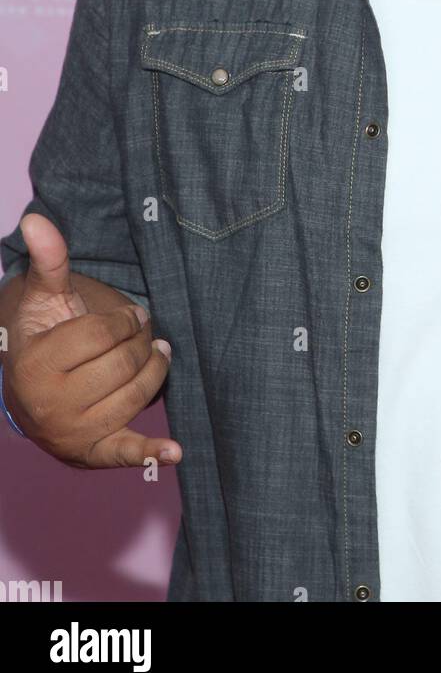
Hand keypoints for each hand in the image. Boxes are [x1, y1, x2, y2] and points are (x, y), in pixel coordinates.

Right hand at [4, 213, 180, 467]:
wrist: (32, 393)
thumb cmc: (45, 336)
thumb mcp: (44, 298)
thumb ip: (50, 261)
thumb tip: (36, 218)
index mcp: (36, 363)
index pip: (103, 333)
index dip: (124, 319)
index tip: (128, 315)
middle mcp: (51, 404)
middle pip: (124, 363)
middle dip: (140, 341)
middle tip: (141, 332)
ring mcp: (72, 432)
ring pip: (137, 394)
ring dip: (154, 369)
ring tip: (153, 353)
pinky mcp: (93, 453)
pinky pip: (125, 453)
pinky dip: (150, 453)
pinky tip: (175, 451)